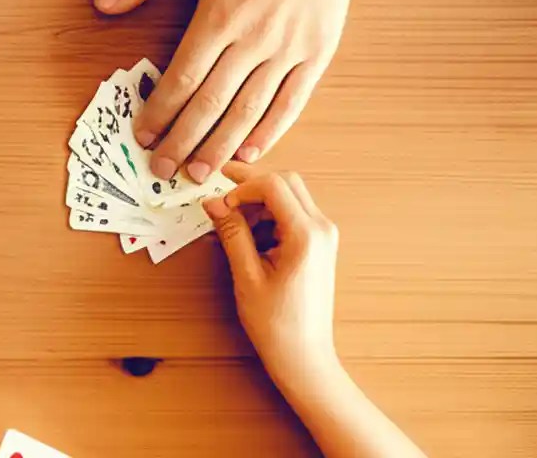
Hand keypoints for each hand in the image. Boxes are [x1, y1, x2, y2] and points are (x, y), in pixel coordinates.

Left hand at [93, 0, 398, 182]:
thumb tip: (101, 3)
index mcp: (220, 14)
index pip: (182, 78)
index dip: (159, 112)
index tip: (142, 136)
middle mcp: (255, 38)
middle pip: (211, 103)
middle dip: (182, 142)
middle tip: (162, 170)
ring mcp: (290, 48)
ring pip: (250, 110)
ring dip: (221, 147)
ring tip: (198, 174)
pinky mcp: (318, 52)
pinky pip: (292, 102)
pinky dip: (270, 130)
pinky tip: (249, 151)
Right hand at [203, 164, 338, 382]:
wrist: (304, 355)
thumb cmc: (277, 324)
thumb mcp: (246, 275)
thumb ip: (231, 233)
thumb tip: (213, 202)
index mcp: (306, 235)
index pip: (274, 185)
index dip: (241, 187)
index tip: (219, 202)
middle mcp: (321, 229)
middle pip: (286, 182)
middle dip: (251, 184)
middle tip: (220, 193)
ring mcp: (323, 235)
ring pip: (289, 195)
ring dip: (259, 201)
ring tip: (234, 225)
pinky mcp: (319, 243)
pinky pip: (293, 213)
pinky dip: (269, 215)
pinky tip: (249, 236)